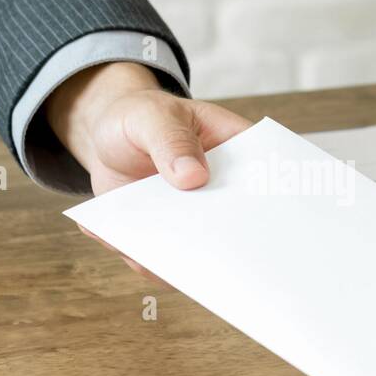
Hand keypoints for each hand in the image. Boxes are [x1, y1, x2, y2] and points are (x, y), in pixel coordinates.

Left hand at [46, 61, 250, 273]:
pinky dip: (139, 255)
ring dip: (178, 258)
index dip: (269, 200)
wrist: (106, 138)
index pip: (265, 178)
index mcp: (235, 152)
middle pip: (238, 224)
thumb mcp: (151, 117)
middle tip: (206, 249)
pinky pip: (159, 258)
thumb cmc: (139, 117)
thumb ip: (170, 141)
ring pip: (198, 250)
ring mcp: (193, 219)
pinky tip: (118, 240)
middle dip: (224, 241)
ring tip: (151, 251)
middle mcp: (221, 192)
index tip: (259, 216)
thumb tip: (193, 176)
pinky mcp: (165, 237)